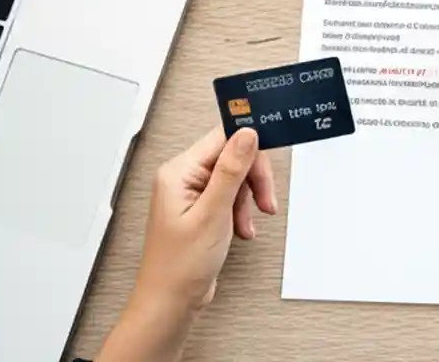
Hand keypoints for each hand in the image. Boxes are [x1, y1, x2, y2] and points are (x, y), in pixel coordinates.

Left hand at [135, 126, 276, 310]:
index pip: (223, 138)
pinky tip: (241, 229)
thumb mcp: (213, 213)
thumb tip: (247, 135)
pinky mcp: (200, 208)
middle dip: (253, 179)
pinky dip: (241, 211)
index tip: (267, 164)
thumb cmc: (180, 265)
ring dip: (248, 199)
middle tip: (265, 201)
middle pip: (232, 157)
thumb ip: (231, 170)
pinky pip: (230, 196)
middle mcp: (182, 178)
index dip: (250, 149)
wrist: (170, 302)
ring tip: (248, 223)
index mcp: (178, 172)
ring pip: (235, 178)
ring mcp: (191, 194)